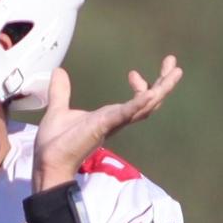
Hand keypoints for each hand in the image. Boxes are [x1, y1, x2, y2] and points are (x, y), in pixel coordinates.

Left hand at [32, 57, 181, 189]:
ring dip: (161, 89)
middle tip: (172, 62)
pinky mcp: (104, 126)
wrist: (48, 159)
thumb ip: (61, 91)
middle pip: (150, 101)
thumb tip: (58, 71)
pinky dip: (137, 104)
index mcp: (110, 115)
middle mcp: (117, 119)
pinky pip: (126, 114)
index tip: (133, 73)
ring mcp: (112, 123)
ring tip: (175, 72)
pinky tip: (149, 94)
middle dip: (164, 82)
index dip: (142, 85)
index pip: (138, 100)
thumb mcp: (59, 109)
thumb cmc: (56, 142)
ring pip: (146, 107)